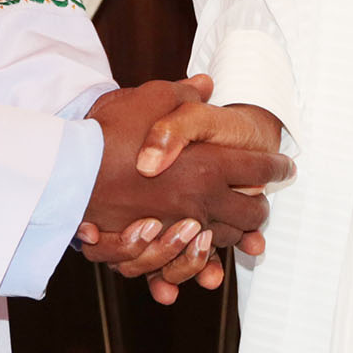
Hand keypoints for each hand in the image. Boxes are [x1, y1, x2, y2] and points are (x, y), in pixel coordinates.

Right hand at [80, 78, 290, 269]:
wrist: (67, 171)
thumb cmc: (110, 131)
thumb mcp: (153, 97)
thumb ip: (185, 96)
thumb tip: (205, 84)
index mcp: (208, 165)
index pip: (259, 169)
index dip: (277, 166)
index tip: (285, 165)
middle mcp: (199, 202)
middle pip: (250, 214)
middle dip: (261, 208)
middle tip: (262, 199)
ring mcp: (177, 229)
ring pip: (222, 243)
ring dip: (234, 238)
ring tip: (242, 234)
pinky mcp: (153, 248)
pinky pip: (185, 266)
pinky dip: (197, 268)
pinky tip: (205, 266)